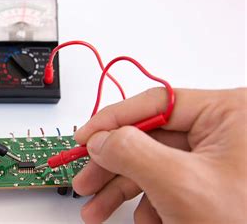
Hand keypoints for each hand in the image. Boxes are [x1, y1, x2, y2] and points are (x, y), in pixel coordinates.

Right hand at [72, 88, 245, 222]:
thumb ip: (132, 152)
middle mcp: (225, 130)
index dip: (112, 120)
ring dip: (123, 188)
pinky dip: (150, 203)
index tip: (84, 138)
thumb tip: (101, 139)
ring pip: (155, 164)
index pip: (156, 102)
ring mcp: (220, 158)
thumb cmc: (245, 222)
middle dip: (113, 165)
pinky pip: (170, 183)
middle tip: (85, 181)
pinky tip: (144, 220)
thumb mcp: (180, 184)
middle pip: (150, 137)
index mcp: (229, 113)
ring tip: (96, 209)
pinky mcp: (213, 182)